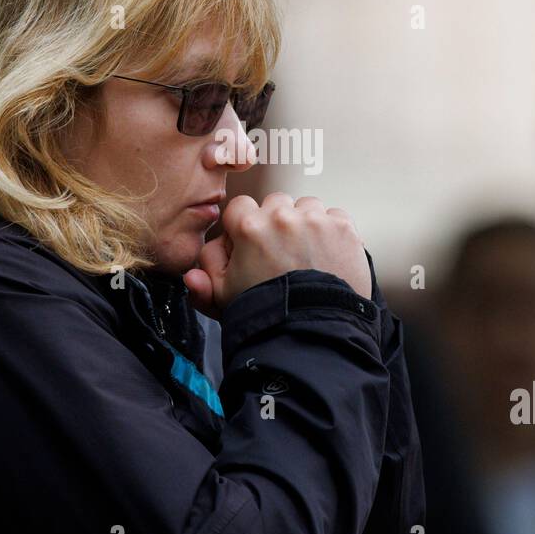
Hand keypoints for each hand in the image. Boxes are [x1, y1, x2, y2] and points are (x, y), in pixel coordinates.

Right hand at [183, 192, 371, 317]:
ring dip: (304, 224)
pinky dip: (330, 232)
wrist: (313, 330)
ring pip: (306, 207)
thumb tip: (192, 275)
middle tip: (279, 253)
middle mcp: (282, 216)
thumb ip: (203, 281)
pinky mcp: (343, 228)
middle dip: (276, 223)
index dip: (244, 227)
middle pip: (275, 203)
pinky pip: (334, 216)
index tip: (251, 245)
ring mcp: (316, 220)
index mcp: (249, 226)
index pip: (240, 206)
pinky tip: (325, 255)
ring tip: (305, 254)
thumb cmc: (269, 313)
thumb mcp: (223, 299)